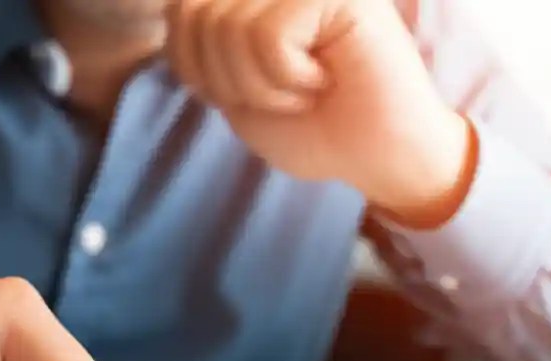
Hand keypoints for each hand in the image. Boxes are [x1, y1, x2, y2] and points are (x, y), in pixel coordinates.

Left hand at [165, 0, 473, 226]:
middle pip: (195, 17)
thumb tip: (174, 4)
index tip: (243, 89)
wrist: (375, 156)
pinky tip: (325, 79)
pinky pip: (268, 37)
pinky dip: (287, 79)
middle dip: (226, 78)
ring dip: (261, 84)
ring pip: (229, 28)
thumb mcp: (228, 83)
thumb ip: (197, 37)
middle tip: (280, 92)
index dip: (194, 67)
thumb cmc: (309, 124)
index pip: (178, 11)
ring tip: (305, 87)